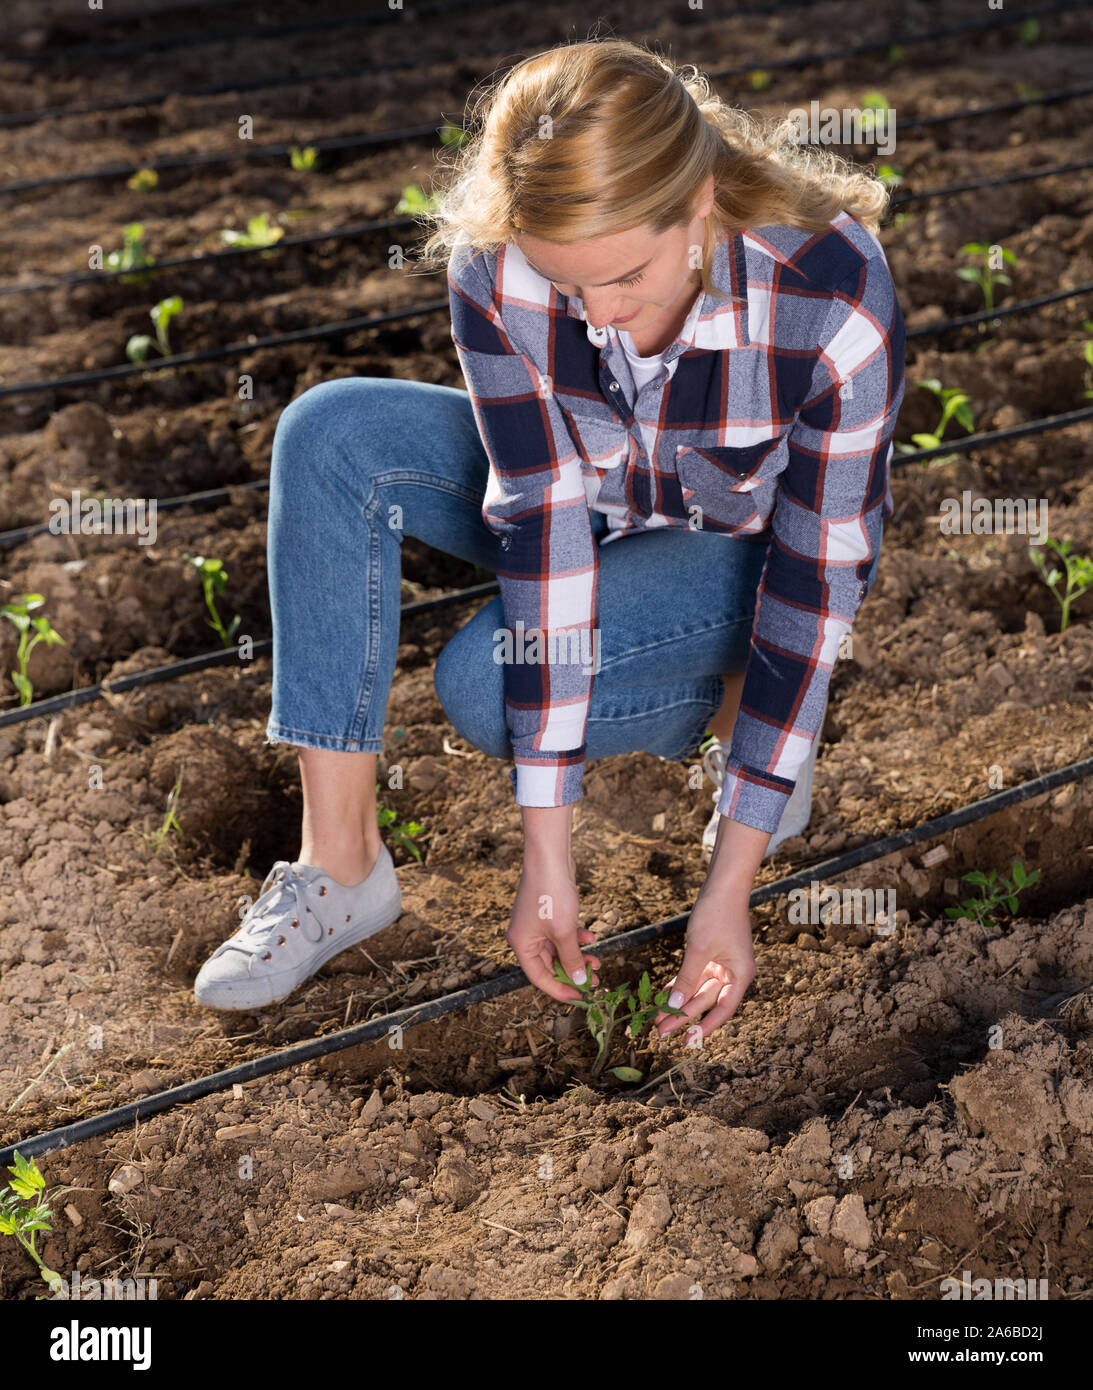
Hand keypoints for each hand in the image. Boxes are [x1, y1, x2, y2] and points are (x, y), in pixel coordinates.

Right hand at [507, 860, 600, 1003]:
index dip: (560, 989)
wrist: (551, 858)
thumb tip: (580, 980)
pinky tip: (591, 935)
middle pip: (550, 965)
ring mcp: (538, 925)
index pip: (539, 977)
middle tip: (594, 981)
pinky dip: (577, 938)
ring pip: (559, 950)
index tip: (580, 998)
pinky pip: (563, 934)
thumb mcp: (564, 932)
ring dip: (578, 956)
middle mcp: (526, 937)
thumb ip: (572, 958)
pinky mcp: (550, 914)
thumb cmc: (551, 895)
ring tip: (598, 962)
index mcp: (521, 944)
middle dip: (573, 972)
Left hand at [654, 889, 754, 1042]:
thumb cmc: (717, 914)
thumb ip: (687, 979)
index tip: (687, 1041)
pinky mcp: (711, 956)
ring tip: (656, 1016)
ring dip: (677, 1002)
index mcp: (740, 975)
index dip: (705, 1027)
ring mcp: (722, 965)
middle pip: (706, 1001)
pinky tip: (662, 995)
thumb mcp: (699, 949)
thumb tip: (674, 1005)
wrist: (722, 886)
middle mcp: (734, 974)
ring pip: (697, 990)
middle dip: (682, 1015)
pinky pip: (693, 977)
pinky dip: (679, 985)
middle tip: (658, 1031)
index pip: (723, 1009)